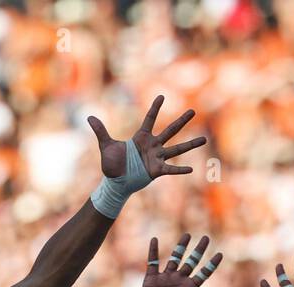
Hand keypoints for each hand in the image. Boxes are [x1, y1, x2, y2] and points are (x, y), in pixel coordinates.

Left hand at [88, 95, 205, 180]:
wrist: (115, 183)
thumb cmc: (112, 165)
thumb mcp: (106, 146)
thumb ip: (100, 131)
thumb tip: (88, 116)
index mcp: (141, 138)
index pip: (150, 119)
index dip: (155, 108)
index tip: (161, 96)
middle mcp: (152, 146)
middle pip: (170, 130)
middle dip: (181, 121)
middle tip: (193, 110)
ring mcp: (157, 158)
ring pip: (177, 149)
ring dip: (190, 144)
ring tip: (204, 139)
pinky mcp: (157, 171)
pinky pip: (171, 169)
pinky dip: (180, 170)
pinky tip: (191, 169)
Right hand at [138, 234, 226, 286]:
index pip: (204, 272)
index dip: (211, 264)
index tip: (220, 254)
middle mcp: (180, 279)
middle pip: (191, 261)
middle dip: (198, 250)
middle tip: (206, 238)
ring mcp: (166, 277)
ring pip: (175, 258)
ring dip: (181, 247)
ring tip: (187, 235)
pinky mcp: (152, 278)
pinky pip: (153, 262)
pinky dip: (153, 251)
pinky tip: (154, 240)